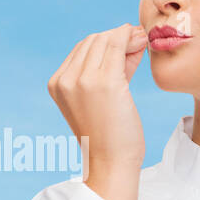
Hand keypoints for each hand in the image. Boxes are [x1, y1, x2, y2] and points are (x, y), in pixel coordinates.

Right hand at [48, 23, 148, 199]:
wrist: (110, 163)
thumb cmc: (109, 135)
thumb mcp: (100, 98)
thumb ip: (109, 69)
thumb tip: (130, 39)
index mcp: (56, 84)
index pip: (81, 49)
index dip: (106, 41)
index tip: (128, 43)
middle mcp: (64, 80)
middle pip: (92, 41)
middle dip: (117, 36)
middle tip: (138, 39)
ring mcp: (82, 80)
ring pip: (105, 40)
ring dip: (126, 36)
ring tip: (142, 41)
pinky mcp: (103, 82)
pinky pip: (117, 45)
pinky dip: (130, 38)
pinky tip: (142, 41)